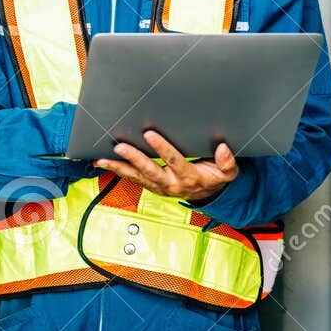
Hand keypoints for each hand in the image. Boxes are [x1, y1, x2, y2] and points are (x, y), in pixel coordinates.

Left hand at [95, 130, 237, 202]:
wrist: (208, 195)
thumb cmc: (214, 179)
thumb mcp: (228, 173)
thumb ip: (227, 163)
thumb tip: (223, 149)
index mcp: (189, 178)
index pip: (174, 161)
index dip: (162, 148)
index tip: (150, 134)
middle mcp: (172, 184)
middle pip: (150, 170)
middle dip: (134, 158)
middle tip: (121, 147)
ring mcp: (159, 186)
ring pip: (137, 177)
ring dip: (119, 168)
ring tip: (102, 159)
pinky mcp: (152, 186)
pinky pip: (133, 179)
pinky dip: (119, 171)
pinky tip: (105, 163)